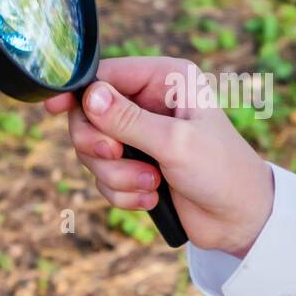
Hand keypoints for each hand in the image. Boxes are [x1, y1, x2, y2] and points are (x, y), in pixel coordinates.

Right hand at [44, 56, 274, 256]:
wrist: (240, 220)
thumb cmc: (222, 172)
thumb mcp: (175, 143)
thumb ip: (128, 121)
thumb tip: (89, 96)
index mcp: (167, 79)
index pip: (106, 75)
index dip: (79, 93)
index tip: (55, 109)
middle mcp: (151, 102)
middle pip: (90, 115)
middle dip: (101, 146)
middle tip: (118, 158)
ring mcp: (142, 135)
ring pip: (94, 151)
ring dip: (117, 176)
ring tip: (152, 185)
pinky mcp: (137, 166)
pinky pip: (104, 177)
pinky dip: (124, 193)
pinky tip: (152, 198)